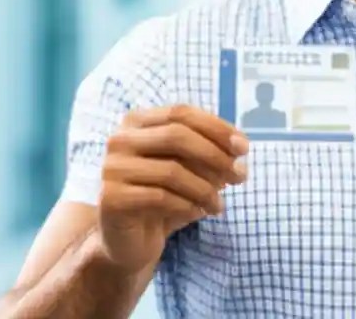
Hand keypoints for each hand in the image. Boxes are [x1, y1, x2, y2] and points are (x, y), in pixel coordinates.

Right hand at [96, 104, 249, 271]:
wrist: (129, 243)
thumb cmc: (162, 200)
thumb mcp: (188, 171)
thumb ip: (208, 153)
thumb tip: (238, 147)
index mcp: (137, 122)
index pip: (181, 113)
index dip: (216, 127)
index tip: (244, 148)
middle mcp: (120, 140)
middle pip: (176, 135)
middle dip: (215, 156)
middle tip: (240, 176)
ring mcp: (112, 168)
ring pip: (171, 170)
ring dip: (205, 189)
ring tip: (219, 205)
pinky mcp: (111, 198)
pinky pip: (160, 198)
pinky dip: (187, 206)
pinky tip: (198, 214)